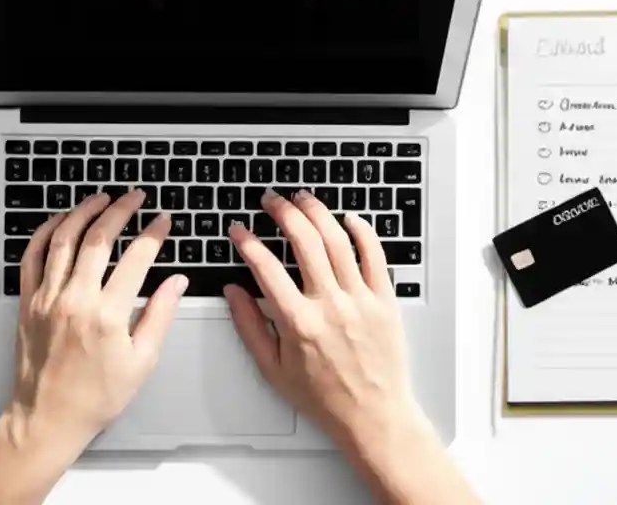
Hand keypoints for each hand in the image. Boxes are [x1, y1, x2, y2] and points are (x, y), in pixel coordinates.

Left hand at [0, 190, 186, 504]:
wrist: (48, 418)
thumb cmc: (94, 397)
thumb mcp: (142, 361)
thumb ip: (159, 315)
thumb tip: (176, 283)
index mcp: (107, 316)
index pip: (136, 258)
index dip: (153, 233)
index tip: (162, 221)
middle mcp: (75, 301)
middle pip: (99, 238)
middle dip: (120, 210)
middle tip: (134, 197)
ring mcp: (47, 298)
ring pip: (64, 239)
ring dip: (83, 211)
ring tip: (100, 198)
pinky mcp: (28, 302)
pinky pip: (33, 256)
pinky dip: (46, 232)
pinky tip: (60, 221)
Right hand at [224, 188, 419, 448]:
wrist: (373, 416)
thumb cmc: (324, 397)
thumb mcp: (273, 368)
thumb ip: (249, 326)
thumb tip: (232, 292)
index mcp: (299, 323)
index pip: (265, 267)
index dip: (247, 242)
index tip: (239, 231)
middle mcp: (330, 306)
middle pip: (304, 241)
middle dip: (282, 212)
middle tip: (271, 201)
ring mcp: (360, 300)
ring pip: (338, 240)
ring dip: (317, 212)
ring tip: (302, 200)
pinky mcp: (385, 301)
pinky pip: (375, 255)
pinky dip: (362, 231)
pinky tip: (348, 219)